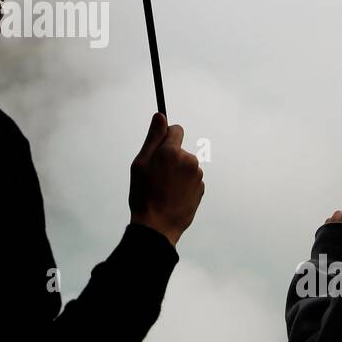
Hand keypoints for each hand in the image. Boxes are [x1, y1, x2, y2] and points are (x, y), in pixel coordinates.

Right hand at [129, 112, 204, 245]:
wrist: (157, 227)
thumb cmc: (144, 195)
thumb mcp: (140, 163)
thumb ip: (153, 137)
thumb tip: (160, 115)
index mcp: (171, 152)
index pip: (176, 129)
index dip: (166, 137)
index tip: (158, 150)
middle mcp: (189, 160)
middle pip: (180, 150)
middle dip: (170, 158)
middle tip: (156, 176)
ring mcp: (197, 175)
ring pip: (186, 166)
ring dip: (177, 172)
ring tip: (164, 189)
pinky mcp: (201, 189)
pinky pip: (191, 180)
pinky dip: (184, 185)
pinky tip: (172, 197)